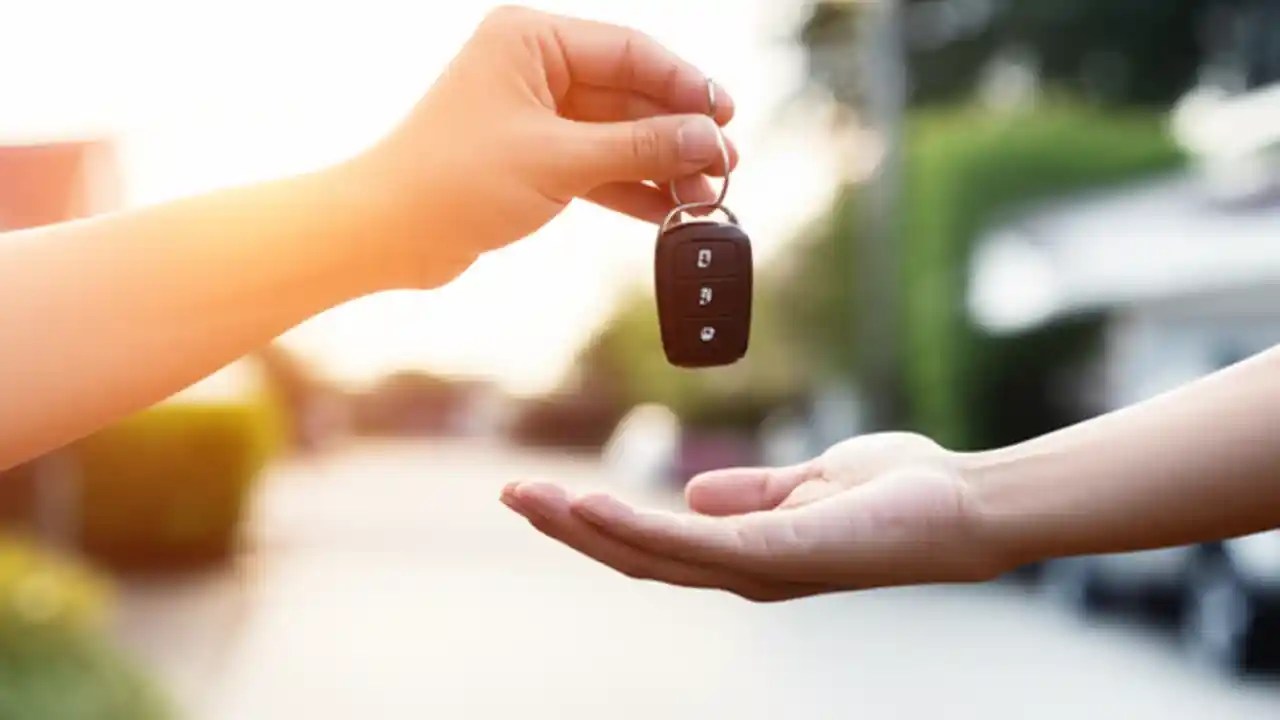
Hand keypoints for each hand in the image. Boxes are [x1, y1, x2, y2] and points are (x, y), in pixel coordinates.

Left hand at [345, 5, 737, 287]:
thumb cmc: (453, 180)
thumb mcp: (559, 161)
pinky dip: (631, 188)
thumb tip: (708, 139)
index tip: (725, 114)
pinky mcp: (533, 160)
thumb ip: (639, 149)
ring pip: (617, 135)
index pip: (629, 50)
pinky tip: (669, 209)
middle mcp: (534, 69)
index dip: (684, 84)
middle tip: (726, 163)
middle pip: (629, 94)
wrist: (389, 234)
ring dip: (661, 165)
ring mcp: (535, 116)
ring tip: (707, 193)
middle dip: (678, 132)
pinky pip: (597, 166)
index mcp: (531, 39)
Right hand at [501, 433, 1007, 601]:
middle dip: (569, 530)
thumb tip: (694, 492)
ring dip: (582, 528)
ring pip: (648, 556)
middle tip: (511, 496)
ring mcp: (756, 568)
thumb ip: (751, 491)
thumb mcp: (806, 483)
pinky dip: (634, 525)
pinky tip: (588, 503)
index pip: (654, 546)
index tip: (548, 493)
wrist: (964, 505)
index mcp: (745, 552)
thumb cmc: (899, 494)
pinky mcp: (775, 553)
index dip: (597, 525)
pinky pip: (690, 543)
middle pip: (636, 558)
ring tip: (528, 497)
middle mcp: (742, 571)